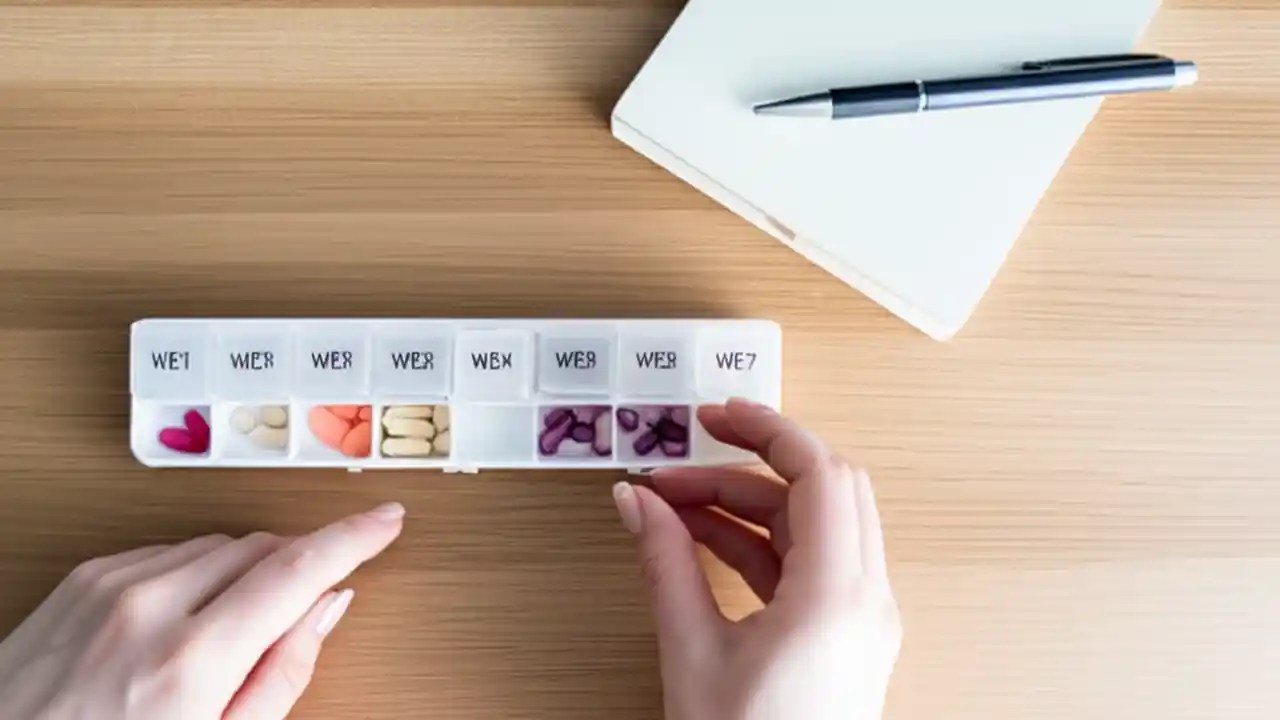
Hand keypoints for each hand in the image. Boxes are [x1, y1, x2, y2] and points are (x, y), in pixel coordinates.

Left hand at [0, 502, 404, 719]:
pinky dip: (193, 577)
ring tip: (220, 639)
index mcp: (190, 662)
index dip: (354, 538)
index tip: (387, 520)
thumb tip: (327, 606)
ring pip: (217, 547)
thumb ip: (282, 677)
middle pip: (261, 550)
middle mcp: (148, 608)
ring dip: (241, 576)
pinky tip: (177, 626)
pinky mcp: (85, 576)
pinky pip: (169, 553)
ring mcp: (111, 585)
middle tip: (289, 623)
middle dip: (293, 572)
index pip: (297, 571)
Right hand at [612, 399, 900, 719]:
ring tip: (674, 504)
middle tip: (694, 448)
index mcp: (837, 596)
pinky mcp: (849, 638)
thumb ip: (663, 562)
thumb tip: (634, 499)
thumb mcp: (692, 652)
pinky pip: (813, 565)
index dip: (768, 430)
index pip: (820, 474)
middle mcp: (866, 600)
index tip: (716, 413)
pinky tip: (702, 541)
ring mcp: (864, 620)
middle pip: (826, 490)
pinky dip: (761, 543)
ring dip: (749, 504)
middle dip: (754, 462)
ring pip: (818, 526)